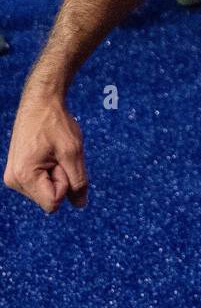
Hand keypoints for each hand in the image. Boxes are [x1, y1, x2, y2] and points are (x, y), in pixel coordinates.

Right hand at [4, 87, 88, 213]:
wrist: (40, 102)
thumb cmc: (56, 123)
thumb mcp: (73, 151)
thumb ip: (78, 181)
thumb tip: (80, 205)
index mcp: (24, 177)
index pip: (53, 203)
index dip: (65, 184)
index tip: (62, 162)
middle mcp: (14, 181)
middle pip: (48, 198)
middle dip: (60, 178)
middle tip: (57, 154)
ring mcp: (13, 177)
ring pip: (45, 191)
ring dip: (55, 174)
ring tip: (51, 152)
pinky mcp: (17, 172)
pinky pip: (40, 183)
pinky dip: (49, 171)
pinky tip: (47, 153)